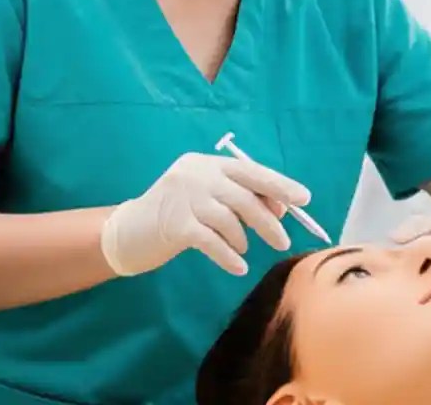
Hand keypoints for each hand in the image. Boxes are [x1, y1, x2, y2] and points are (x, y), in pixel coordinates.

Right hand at [100, 152, 310, 276]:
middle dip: (268, 220)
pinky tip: (237, 266)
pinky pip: (213, 242)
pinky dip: (229, 257)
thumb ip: (237, 199)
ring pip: (230, 220)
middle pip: (244, 196)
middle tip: (282, 241)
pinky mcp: (175, 224)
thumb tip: (280, 208)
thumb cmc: (174, 215)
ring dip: (243, 239)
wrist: (126, 233)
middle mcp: (195, 174)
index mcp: (206, 163)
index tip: (304, 198)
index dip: (279, 184)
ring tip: (244, 250)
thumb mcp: (205, 199)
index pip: (250, 170)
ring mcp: (183, 197)